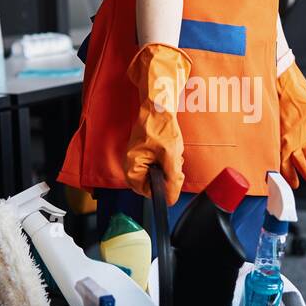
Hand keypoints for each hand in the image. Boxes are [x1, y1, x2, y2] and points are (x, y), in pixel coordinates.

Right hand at [125, 42, 192, 205]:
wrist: (158, 106)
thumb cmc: (160, 126)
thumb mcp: (170, 156)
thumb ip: (171, 180)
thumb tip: (170, 198)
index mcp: (132, 168)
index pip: (147, 192)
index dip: (163, 188)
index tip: (174, 178)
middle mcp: (131, 166)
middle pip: (153, 184)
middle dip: (167, 175)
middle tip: (174, 162)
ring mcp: (138, 159)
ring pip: (157, 174)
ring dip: (168, 167)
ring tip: (172, 152)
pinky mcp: (145, 153)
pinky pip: (158, 164)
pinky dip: (167, 159)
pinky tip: (170, 150)